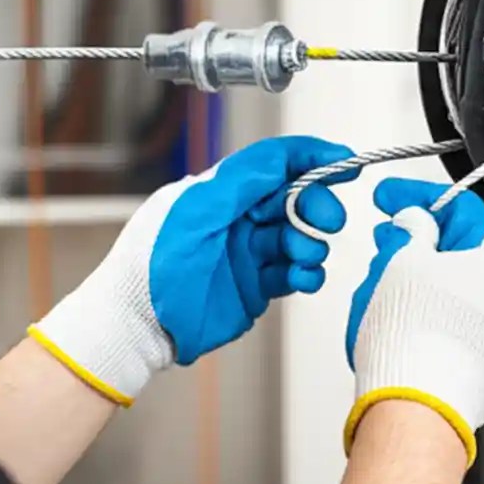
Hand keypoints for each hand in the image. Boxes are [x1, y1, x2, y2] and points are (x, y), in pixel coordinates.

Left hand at [29, 136, 358, 405]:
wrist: (140, 326)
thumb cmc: (150, 267)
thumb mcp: (194, 212)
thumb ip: (240, 183)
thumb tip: (280, 159)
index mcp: (222, 192)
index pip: (275, 162)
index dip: (312, 157)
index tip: (344, 161)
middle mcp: (239, 219)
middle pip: (296, 199)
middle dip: (317, 205)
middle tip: (328, 220)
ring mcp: (250, 253)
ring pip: (301, 236)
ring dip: (312, 243)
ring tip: (304, 257)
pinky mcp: (258, 286)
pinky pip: (296, 273)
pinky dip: (308, 274)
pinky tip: (304, 278)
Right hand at [343, 178, 483, 465]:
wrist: (419, 412)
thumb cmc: (412, 340)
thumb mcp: (399, 262)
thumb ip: (411, 232)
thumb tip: (416, 223)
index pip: (461, 210)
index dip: (419, 198)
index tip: (390, 199)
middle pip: (464, 254)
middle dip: (421, 246)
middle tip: (384, 245)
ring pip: (465, 294)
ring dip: (428, 286)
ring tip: (386, 295)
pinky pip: (467, 331)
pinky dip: (440, 321)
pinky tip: (408, 330)